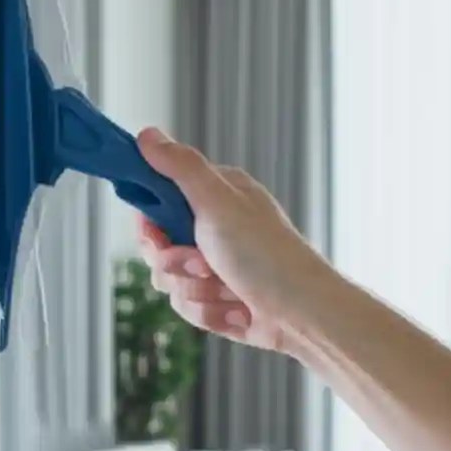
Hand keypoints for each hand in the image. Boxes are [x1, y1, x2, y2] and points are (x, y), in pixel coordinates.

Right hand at [135, 127, 332, 352]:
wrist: (304, 315)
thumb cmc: (268, 255)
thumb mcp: (218, 202)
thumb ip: (180, 167)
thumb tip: (147, 135)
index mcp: (215, 197)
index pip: (157, 200)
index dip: (150, 222)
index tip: (156, 233)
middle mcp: (214, 229)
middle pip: (157, 247)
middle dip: (175, 264)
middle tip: (202, 264)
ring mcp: (215, 267)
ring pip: (169, 281)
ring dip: (196, 292)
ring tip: (228, 289)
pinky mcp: (218, 300)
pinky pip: (187, 308)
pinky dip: (210, 313)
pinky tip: (238, 310)